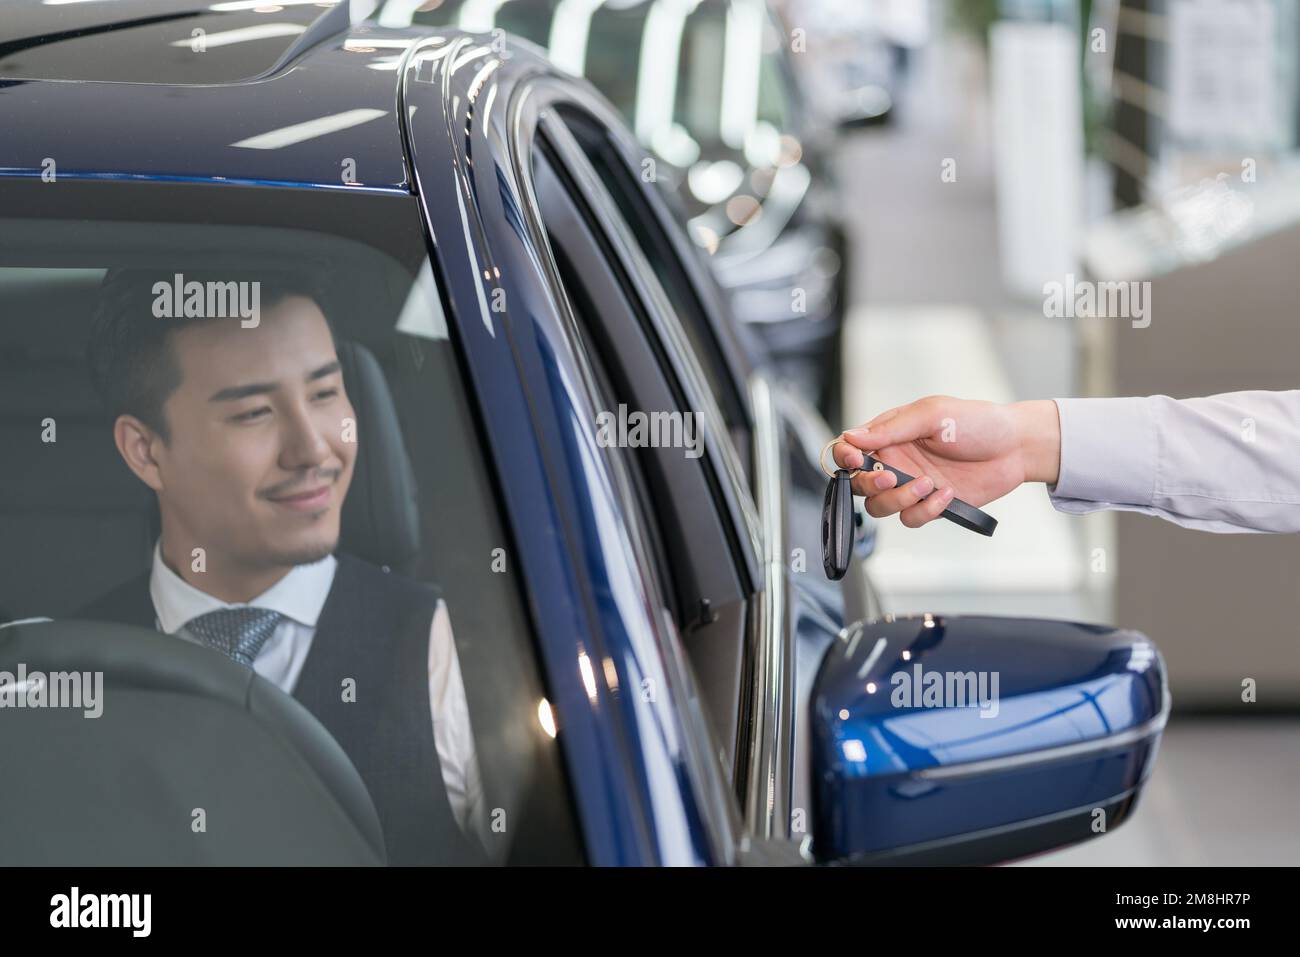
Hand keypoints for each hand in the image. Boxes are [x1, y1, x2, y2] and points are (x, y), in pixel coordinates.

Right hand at [831, 396, 1060, 527]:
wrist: (1016, 448)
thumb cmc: (978, 422)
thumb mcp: (932, 414)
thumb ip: (891, 428)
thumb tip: (852, 437)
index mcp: (890, 434)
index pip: (850, 448)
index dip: (845, 457)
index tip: (857, 459)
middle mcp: (896, 461)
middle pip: (858, 483)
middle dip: (869, 484)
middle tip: (891, 476)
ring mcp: (911, 485)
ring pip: (879, 507)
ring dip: (899, 499)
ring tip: (928, 484)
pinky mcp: (930, 505)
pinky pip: (911, 518)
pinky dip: (926, 510)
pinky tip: (947, 494)